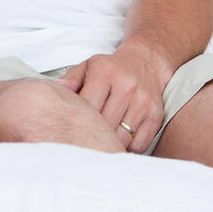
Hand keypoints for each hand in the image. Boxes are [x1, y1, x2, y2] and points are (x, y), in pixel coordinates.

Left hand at [55, 44, 170, 151]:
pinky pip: (140, 143)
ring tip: (99, 142)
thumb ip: (70, 79)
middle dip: (92, 134)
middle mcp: (126, 87)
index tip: (71, 126)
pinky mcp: (156, 115)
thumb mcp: (87, 66)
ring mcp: (143, 102)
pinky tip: (118, 142)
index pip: (87, 104)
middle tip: (82, 140)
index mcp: (105, 73)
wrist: (145, 63)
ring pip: (122, 136)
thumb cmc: (110, 69)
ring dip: (109, 143)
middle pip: (104, 124)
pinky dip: (128, 148)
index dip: (78, 119)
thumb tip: (56, 88)